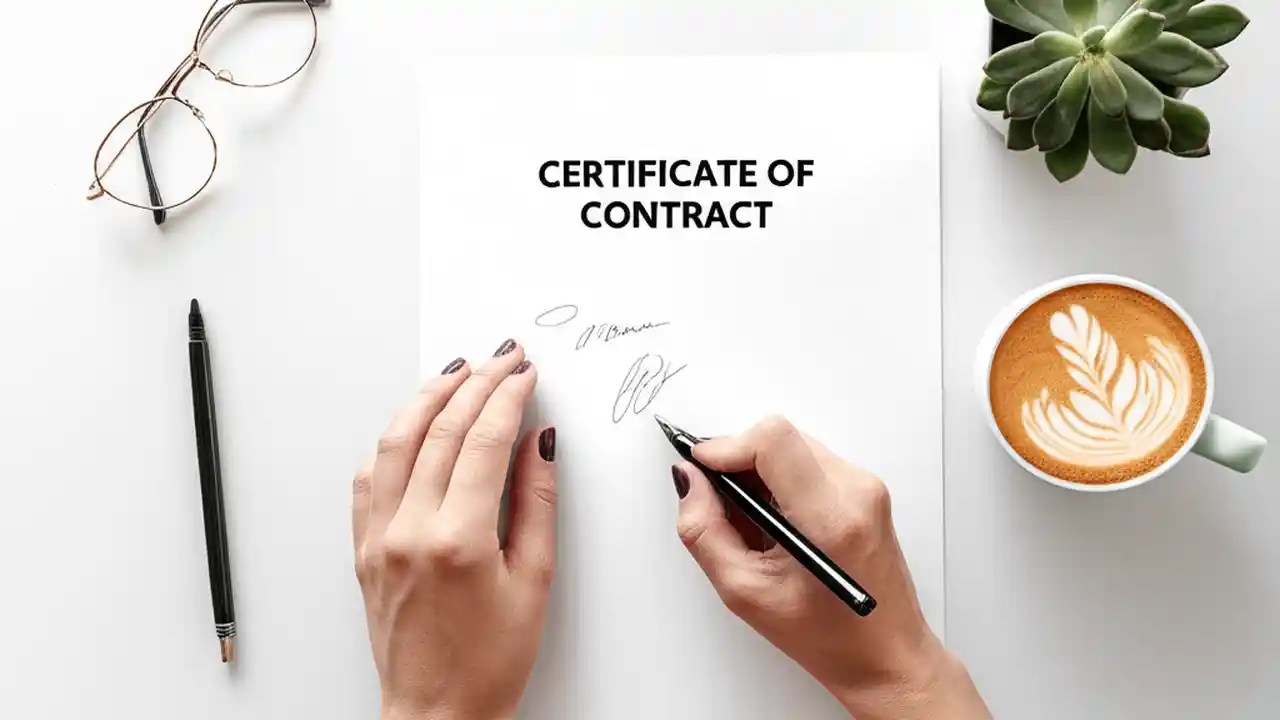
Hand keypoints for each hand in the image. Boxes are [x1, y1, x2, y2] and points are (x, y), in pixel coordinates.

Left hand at [353, 340, 556, 719]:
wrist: (435, 715)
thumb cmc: (489, 664)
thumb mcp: (533, 581)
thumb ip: (536, 502)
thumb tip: (539, 442)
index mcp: (457, 538)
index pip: (483, 440)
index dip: (508, 397)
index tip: (525, 373)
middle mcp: (408, 530)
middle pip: (440, 429)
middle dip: (475, 383)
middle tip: (502, 358)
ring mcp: (378, 537)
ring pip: (395, 442)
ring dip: (427, 397)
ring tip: (457, 371)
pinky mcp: (363, 549)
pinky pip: (368, 477)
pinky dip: (391, 440)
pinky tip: (411, 424)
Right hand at [672, 417, 988, 719]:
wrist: (887, 656)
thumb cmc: (828, 639)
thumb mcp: (746, 593)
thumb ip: (705, 531)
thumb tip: (688, 481)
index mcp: (831, 519)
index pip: (773, 441)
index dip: (727, 446)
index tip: (700, 467)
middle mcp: (856, 492)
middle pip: (780, 438)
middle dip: (739, 462)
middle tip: (720, 503)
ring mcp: (867, 487)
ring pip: (793, 446)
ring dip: (759, 473)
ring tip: (751, 524)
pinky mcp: (867, 489)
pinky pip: (810, 462)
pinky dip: (781, 481)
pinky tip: (775, 522)